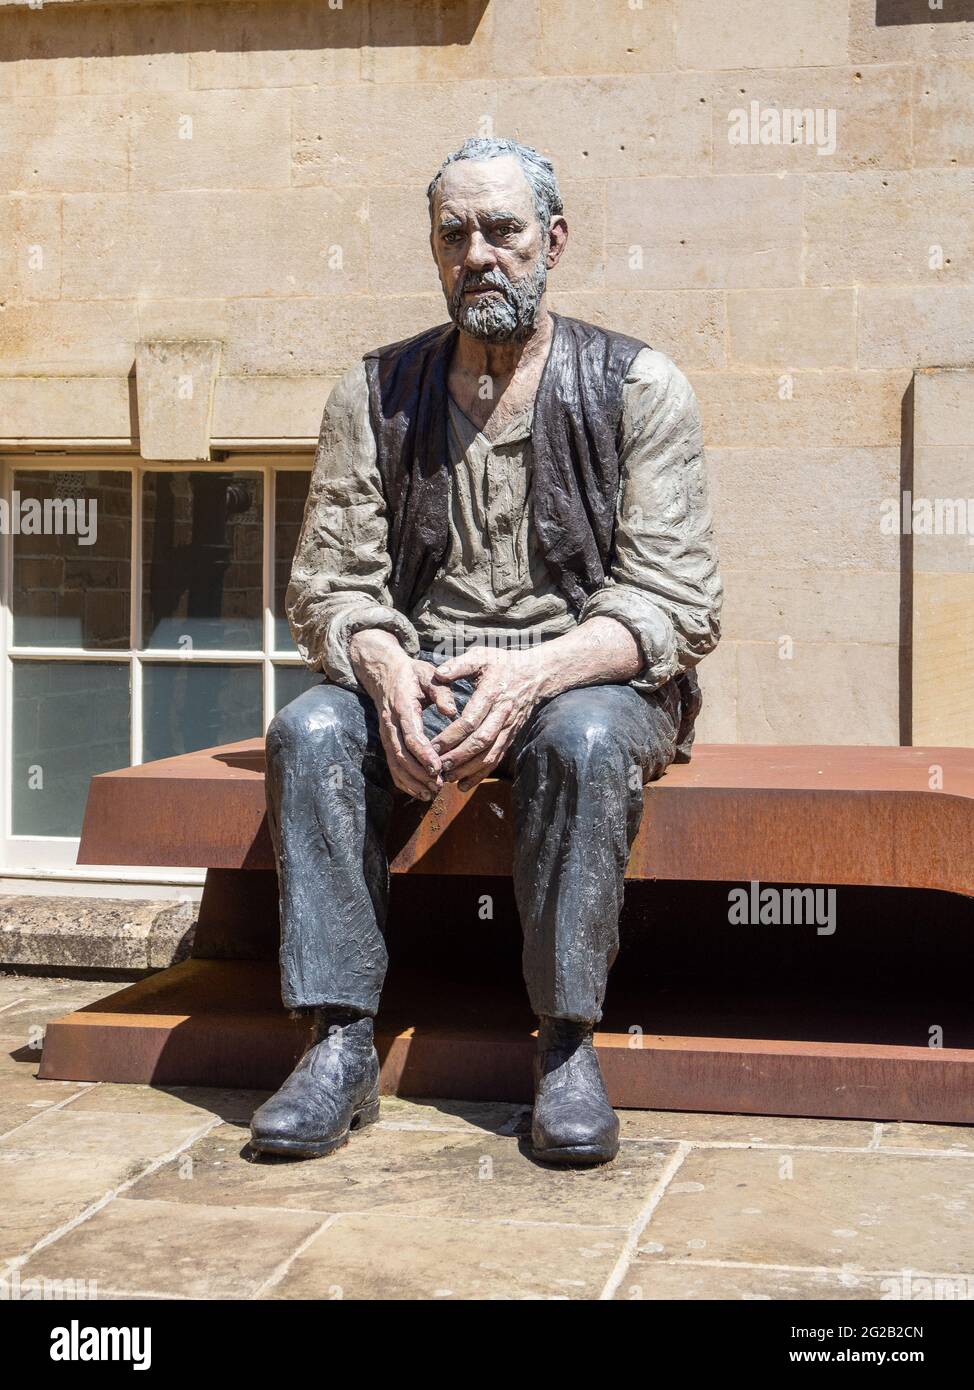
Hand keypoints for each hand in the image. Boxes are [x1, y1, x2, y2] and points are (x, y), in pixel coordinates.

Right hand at [349, 630, 456, 799]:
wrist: (385, 673)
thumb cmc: (412, 674)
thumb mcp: (429, 675)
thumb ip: (442, 693)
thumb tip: (451, 712)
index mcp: (402, 707)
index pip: (411, 735)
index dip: (423, 753)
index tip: (437, 767)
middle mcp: (390, 724)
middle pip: (401, 755)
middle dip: (419, 773)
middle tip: (439, 785)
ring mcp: (386, 734)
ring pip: (395, 764)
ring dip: (412, 781)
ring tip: (431, 793)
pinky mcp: (387, 741)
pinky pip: (392, 765)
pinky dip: (404, 781)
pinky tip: (419, 792)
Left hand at [430, 647, 544, 790]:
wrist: (536, 675)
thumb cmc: (503, 664)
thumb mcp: (482, 656)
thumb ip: (459, 664)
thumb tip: (438, 673)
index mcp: (492, 693)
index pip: (470, 720)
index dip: (451, 735)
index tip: (432, 744)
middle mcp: (502, 715)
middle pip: (480, 742)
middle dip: (457, 757)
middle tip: (437, 765)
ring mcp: (508, 729)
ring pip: (489, 755)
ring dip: (467, 770)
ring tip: (446, 778)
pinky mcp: (510, 737)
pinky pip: (496, 759)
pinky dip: (480, 774)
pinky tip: (463, 785)